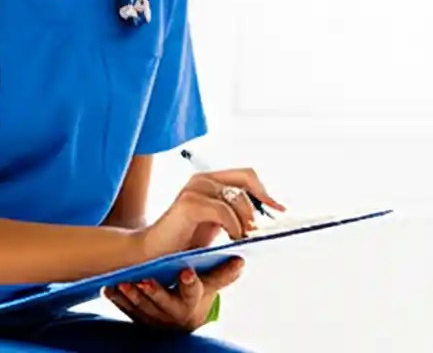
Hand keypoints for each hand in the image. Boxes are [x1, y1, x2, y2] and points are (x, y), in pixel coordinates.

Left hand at [104, 258, 243, 331]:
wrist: (184, 319)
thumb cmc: (199, 295)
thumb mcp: (211, 286)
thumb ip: (223, 274)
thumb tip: (241, 259)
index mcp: (193, 303)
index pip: (194, 293)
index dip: (190, 283)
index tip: (186, 271)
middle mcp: (173, 314)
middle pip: (164, 304)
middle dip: (154, 292)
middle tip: (145, 279)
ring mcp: (154, 318)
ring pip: (142, 308)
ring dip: (132, 296)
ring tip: (123, 281)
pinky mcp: (138, 318)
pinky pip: (126, 311)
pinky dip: (117, 300)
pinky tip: (109, 288)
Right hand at [138, 168, 284, 258]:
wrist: (151, 255)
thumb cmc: (183, 243)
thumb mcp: (216, 227)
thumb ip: (236, 216)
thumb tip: (269, 218)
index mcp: (210, 182)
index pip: (247, 176)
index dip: (266, 192)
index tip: (281, 210)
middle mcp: (203, 180)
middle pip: (246, 178)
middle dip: (262, 200)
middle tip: (266, 225)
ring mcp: (194, 189)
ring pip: (237, 195)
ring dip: (248, 218)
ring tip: (249, 236)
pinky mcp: (188, 203)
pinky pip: (223, 210)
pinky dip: (234, 225)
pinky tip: (235, 238)